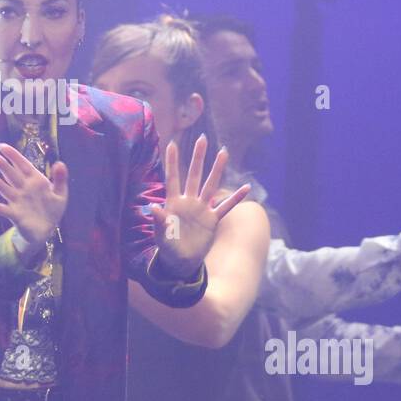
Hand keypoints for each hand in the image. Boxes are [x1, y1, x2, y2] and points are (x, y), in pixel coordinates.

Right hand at [0, 143, 67, 251]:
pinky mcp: (15, 215)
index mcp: (34, 180)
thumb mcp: (60, 193)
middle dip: (3, 166)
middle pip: (12, 175)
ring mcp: (17, 201)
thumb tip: (60, 163)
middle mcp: (23, 188)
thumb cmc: (52, 209)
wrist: (46, 229)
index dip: (13, 155)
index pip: (23, 165)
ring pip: (6, 190)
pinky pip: (4, 210)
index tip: (2, 146)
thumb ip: (60, 179)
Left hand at [150, 135, 250, 275]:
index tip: (171, 143)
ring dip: (217, 169)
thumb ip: (159, 220)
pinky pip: (226, 207)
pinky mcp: (212, 220)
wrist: (180, 262)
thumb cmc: (167, 248)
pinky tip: (247, 187)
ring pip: (211, 185)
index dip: (172, 162)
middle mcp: (189, 202)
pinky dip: (236, 198)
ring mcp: (202, 209)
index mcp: (174, 203)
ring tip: (223, 152)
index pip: (173, 178)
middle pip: (194, 175)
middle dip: (198, 157)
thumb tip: (153, 207)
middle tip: (202, 138)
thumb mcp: (160, 235)